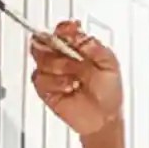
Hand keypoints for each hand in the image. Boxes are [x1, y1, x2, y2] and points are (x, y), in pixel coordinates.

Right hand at [29, 21, 122, 136]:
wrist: (104, 117)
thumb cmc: (108, 92)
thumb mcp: (109, 63)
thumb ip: (93, 45)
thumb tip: (76, 32)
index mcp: (77, 48)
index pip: (62, 30)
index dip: (63, 30)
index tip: (69, 34)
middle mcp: (62, 57)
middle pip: (44, 40)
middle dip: (59, 49)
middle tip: (75, 60)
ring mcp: (52, 72)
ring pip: (41, 58)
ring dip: (60, 67)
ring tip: (76, 79)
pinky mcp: (45, 88)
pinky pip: (40, 78)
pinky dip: (56, 83)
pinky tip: (68, 88)